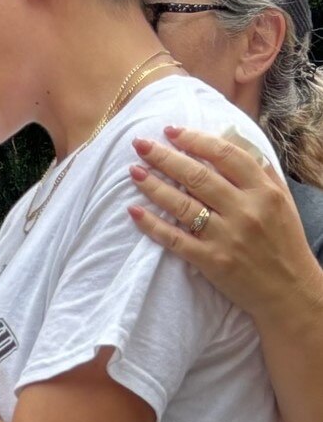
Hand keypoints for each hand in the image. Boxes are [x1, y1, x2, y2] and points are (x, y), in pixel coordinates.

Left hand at [128, 126, 322, 334]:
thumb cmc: (283, 241)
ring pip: (182, 204)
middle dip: (165, 157)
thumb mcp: (281, 201)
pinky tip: (134, 211)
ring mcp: (226, 236)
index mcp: (264, 191)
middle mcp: (245, 210)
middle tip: (140, 144)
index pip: (226, 155)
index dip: (196, 140)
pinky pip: (174, 238)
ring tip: (133, 171)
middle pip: (198, 176)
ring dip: (153, 186)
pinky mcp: (210, 260)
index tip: (171, 131)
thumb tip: (232, 142)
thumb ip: (260, 172)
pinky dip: (152, 224)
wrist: (288, 290)